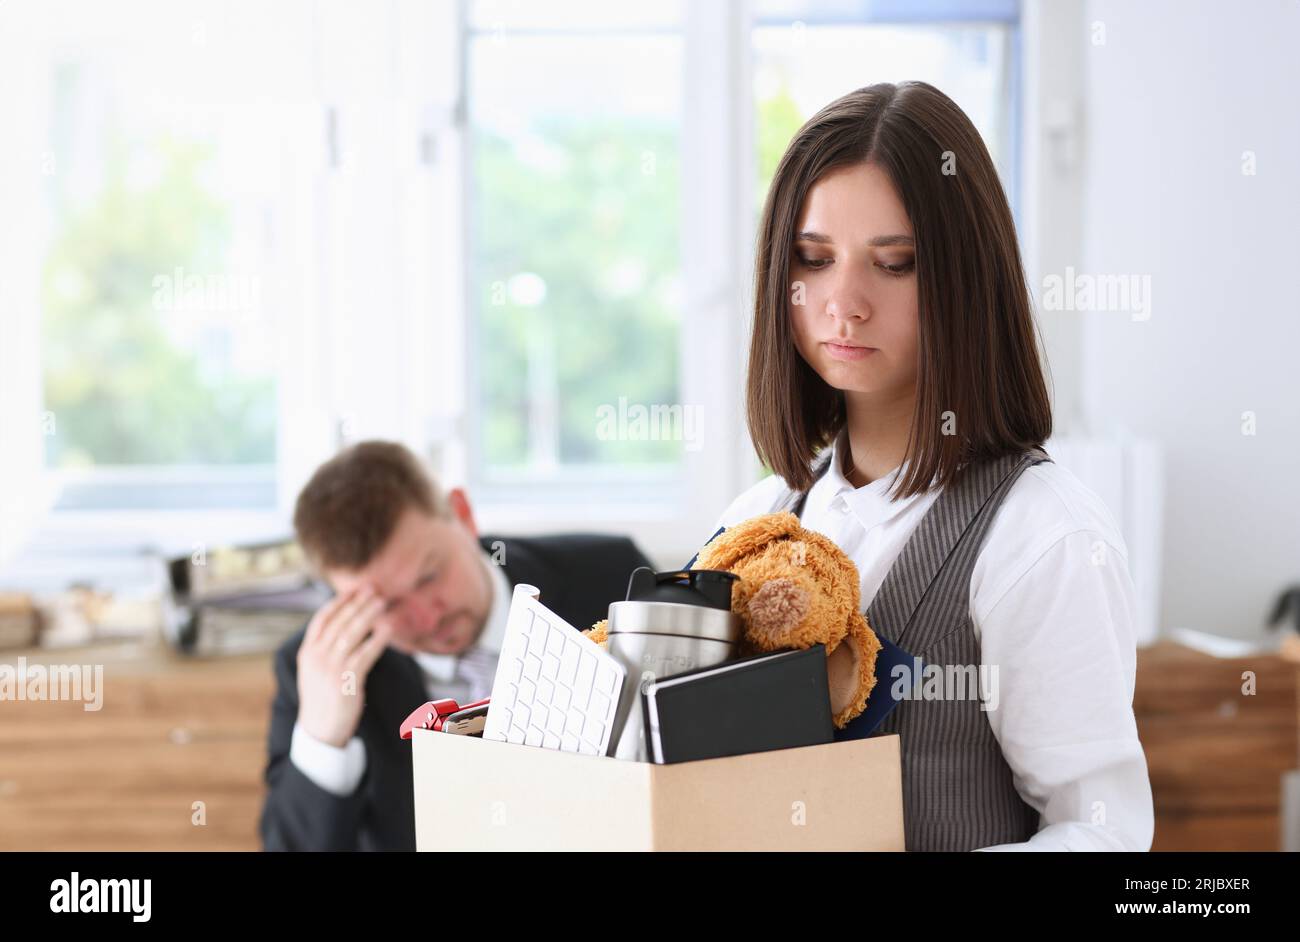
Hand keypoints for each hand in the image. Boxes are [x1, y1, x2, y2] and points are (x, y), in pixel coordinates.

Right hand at [296, 584, 392, 747]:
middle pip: (339, 622)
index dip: (338, 602)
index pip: (321, 620)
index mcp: (307, 653)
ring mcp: (331, 669)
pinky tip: (388, 629)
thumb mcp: (314, 670)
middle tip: (374, 589)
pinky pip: (366, 653)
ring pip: (352, 633)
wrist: (320, 731)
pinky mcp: (347, 681)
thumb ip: (324, 648)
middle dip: (357, 603)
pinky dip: (378, 639)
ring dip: (368, 615)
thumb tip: (345, 624)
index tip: (353, 589)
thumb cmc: (322, 698)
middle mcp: (317, 657)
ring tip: (381, 602)